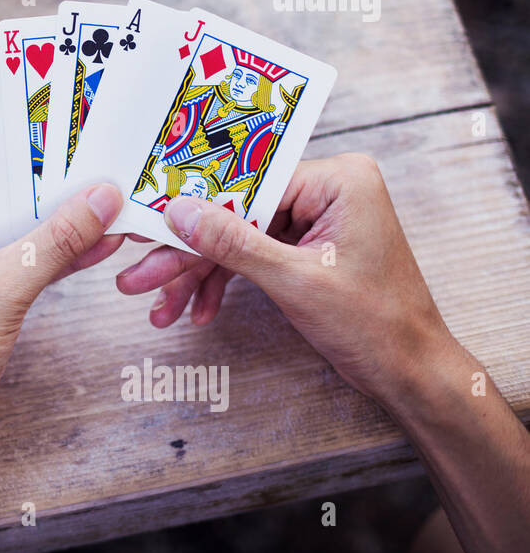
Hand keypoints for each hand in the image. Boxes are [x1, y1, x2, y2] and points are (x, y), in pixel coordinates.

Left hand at [0, 165, 123, 472]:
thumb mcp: (7, 290)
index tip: (74, 153)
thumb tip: (103, 197)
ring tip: (99, 216)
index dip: (26, 162)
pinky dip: (31, 258)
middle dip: (42, 198)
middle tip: (95, 183)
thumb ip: (58, 239)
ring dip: (44, 230)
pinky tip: (81, 250)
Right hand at [115, 153, 450, 401]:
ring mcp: (317, 218)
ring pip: (238, 237)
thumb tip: (180, 212)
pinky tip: (198, 310)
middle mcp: (328, 190)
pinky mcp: (307, 246)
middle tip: (142, 277)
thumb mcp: (294, 280)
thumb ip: (233, 243)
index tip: (150, 225)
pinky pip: (253, 255)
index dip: (194, 208)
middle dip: (190, 253)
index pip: (247, 181)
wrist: (410, 372)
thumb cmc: (375, 323)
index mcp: (339, 179)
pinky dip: (224, 283)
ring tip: (160, 306)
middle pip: (237, 212)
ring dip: (199, 275)